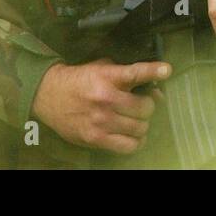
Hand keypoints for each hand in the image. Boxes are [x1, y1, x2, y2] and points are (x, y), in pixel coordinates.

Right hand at [30, 59, 168, 153]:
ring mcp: (100, 121)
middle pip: (144, 107)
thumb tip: (154, 88)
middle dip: (149, 106)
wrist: (48, 95)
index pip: (134, 73)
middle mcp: (105, 99)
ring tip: (137, 120)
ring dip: (143, 124)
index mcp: (107, 77)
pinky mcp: (95, 138)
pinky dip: (136, 142)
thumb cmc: (80, 81)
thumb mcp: (102, 68)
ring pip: (139, 128)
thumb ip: (126, 75)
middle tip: (144, 105)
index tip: (167, 70)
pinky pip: (127, 146)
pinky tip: (134, 136)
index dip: (153, 70)